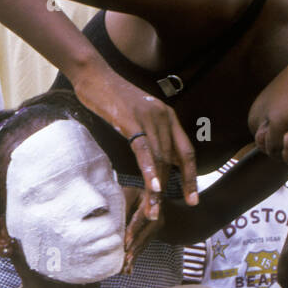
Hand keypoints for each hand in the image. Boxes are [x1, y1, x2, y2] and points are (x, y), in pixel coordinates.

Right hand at [71, 62, 198, 249]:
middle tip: (171, 213)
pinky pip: (144, 150)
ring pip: (160, 159)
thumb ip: (149, 134)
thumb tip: (155, 157)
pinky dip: (149, 171)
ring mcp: (149, 118)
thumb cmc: (110, 97)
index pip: (186, 152)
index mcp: (168, 117)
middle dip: (176, 188)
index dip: (191, 176)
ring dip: (158, 189)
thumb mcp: (137, 117)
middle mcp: (164, 117)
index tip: (193, 198)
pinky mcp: (132, 120)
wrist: (93, 75)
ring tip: (153, 211)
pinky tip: (152, 188)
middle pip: (174, 160)